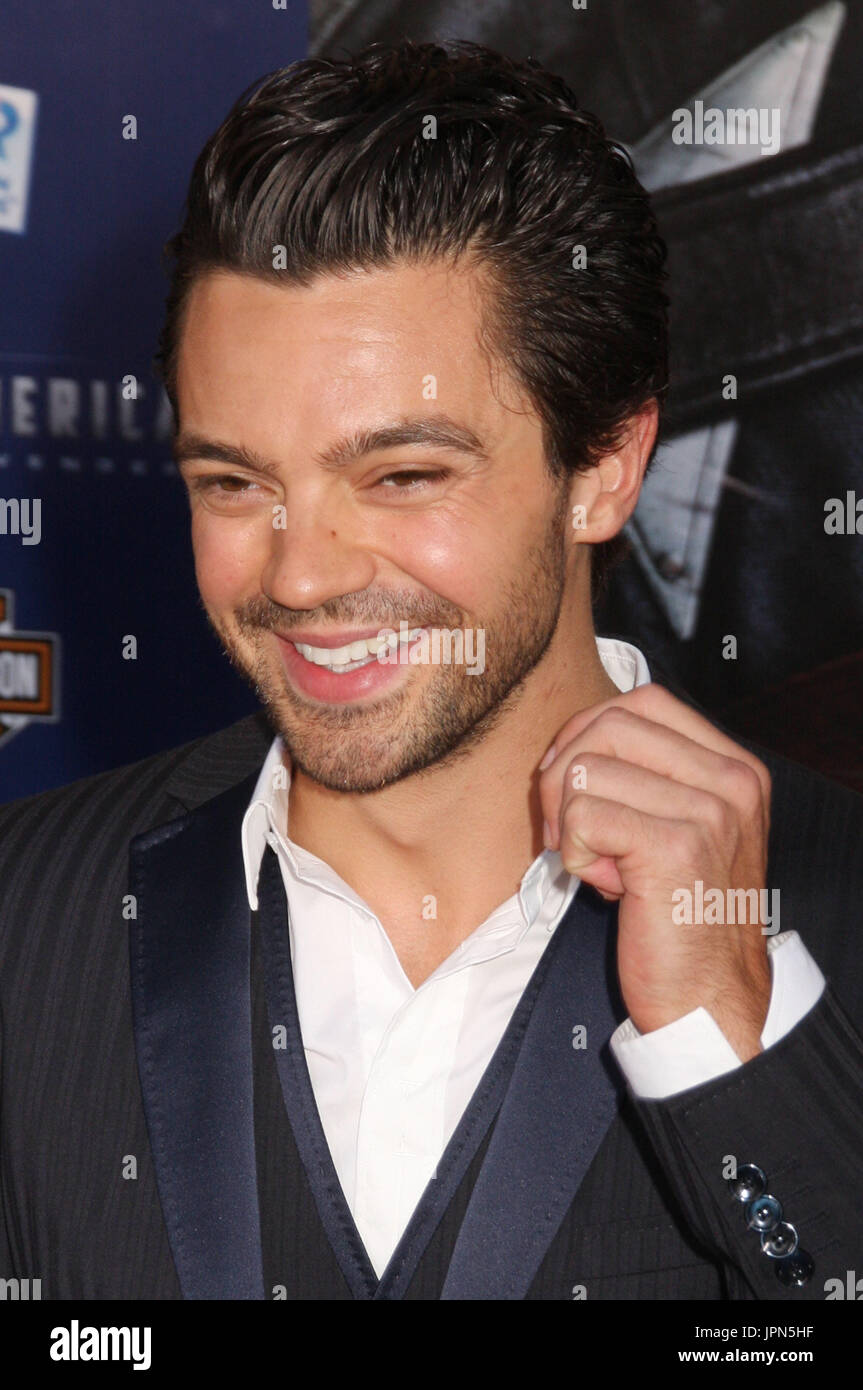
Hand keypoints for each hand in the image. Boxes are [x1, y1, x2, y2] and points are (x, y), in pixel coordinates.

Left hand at [539, 683, 772, 1060]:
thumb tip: (570, 743)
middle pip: (610, 725)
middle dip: (564, 773)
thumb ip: (643, 777)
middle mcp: (731, 781)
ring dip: (568, 822)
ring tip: (598, 866)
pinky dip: (573, 853)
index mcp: (735, 768)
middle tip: (566, 831)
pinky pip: (582, 815)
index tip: (570, 782)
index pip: (644, 702)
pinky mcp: (675, 847)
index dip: (588, 732)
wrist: (708, 998)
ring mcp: (709, 812)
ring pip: (586, 770)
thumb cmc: (679, 916)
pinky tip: (601, 885)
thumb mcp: (675, 827)